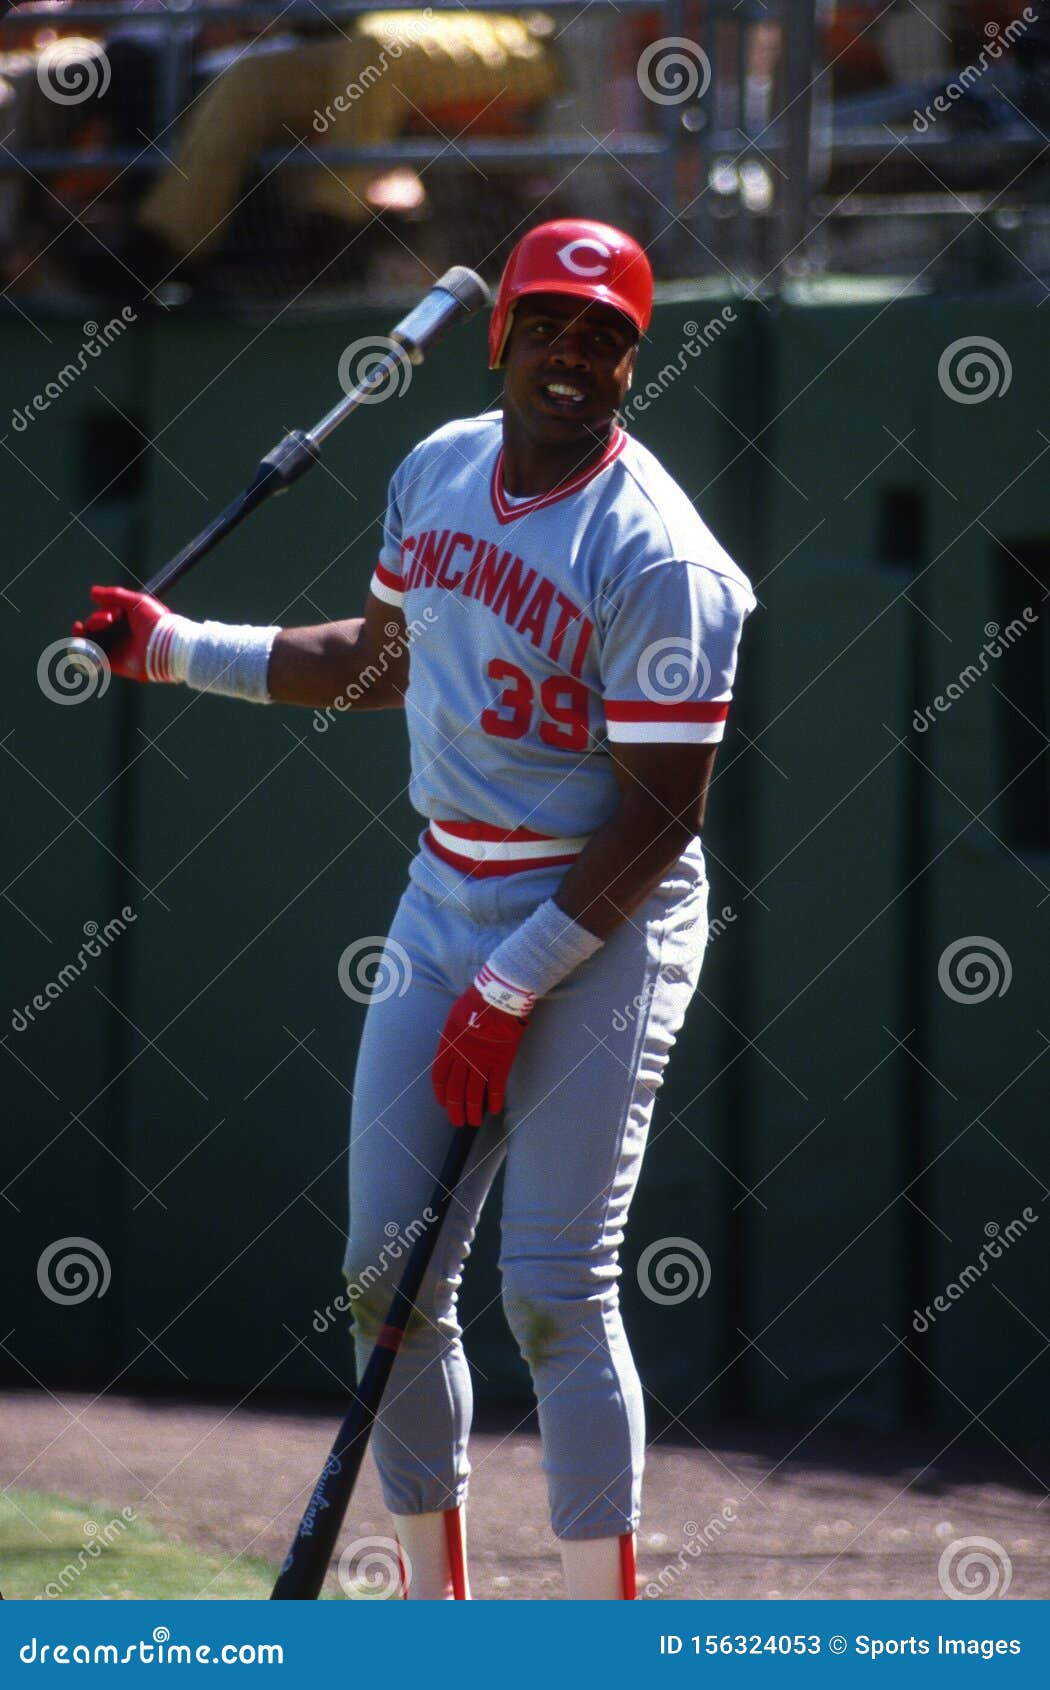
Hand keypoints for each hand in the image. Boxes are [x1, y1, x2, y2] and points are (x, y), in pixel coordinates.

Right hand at [72, 584, 173, 681]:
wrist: (165, 647)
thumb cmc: (155, 622)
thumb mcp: (136, 601)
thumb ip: (114, 595)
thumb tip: (92, 592)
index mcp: (128, 621)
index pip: (106, 614)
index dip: (104, 611)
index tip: (115, 612)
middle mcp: (121, 635)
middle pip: (95, 626)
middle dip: (95, 620)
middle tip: (108, 620)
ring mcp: (116, 649)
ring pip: (90, 641)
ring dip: (80, 633)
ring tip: (79, 628)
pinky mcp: (113, 663)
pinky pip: (92, 658)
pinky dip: (82, 651)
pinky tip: (80, 642)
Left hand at [432, 985, 528, 1127]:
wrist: (497, 998)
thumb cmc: (475, 1002)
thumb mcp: (454, 1017)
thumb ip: (452, 1037)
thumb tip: (453, 1047)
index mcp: (448, 1046)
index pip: (440, 1076)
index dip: (440, 1093)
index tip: (442, 1104)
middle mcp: (463, 1057)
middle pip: (455, 1089)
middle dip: (455, 1109)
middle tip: (457, 1121)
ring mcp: (482, 1061)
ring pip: (474, 1093)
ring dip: (473, 1110)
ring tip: (474, 1122)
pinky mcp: (501, 1061)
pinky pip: (496, 1086)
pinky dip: (495, 1100)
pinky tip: (495, 1110)